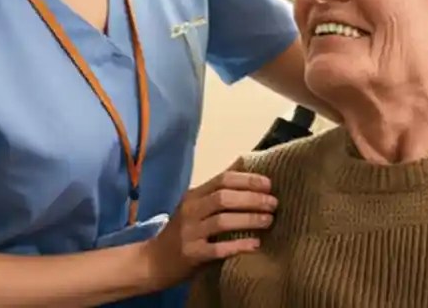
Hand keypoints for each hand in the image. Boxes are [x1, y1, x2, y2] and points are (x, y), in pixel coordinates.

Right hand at [143, 164, 277, 288]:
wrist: (153, 262)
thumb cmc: (182, 232)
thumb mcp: (194, 206)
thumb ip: (216, 190)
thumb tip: (244, 166)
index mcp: (194, 196)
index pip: (223, 180)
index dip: (247, 180)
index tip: (269, 184)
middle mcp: (190, 211)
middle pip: (224, 198)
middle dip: (252, 199)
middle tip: (274, 203)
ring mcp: (190, 233)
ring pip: (222, 221)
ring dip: (249, 219)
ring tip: (269, 220)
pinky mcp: (192, 254)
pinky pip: (218, 249)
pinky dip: (238, 245)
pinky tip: (255, 244)